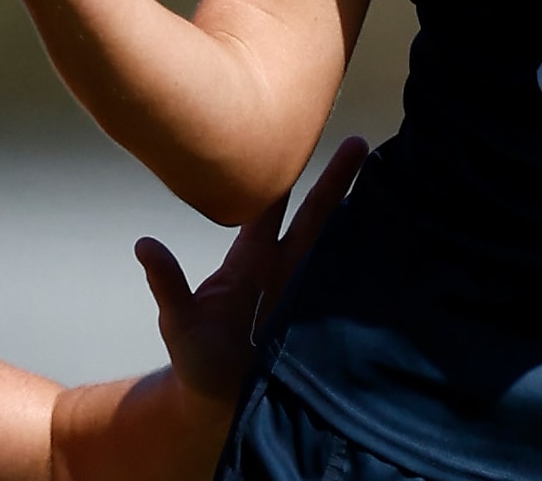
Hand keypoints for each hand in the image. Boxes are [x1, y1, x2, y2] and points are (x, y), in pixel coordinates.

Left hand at [135, 136, 367, 400]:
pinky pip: (348, 289)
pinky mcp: (320, 321)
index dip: (280, 174)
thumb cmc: (196, 360)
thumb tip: (144, 245)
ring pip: (338, 245)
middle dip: (337, 180)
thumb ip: (167, 286)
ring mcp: (306, 292)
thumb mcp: (179, 323)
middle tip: (361, 142)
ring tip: (393, 182)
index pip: (269, 206)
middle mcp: (283, 268)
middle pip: (316, 215)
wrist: (221, 405)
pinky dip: (370, 266)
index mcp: (250, 259)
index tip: (291, 135)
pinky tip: (397, 243)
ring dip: (362, 215)